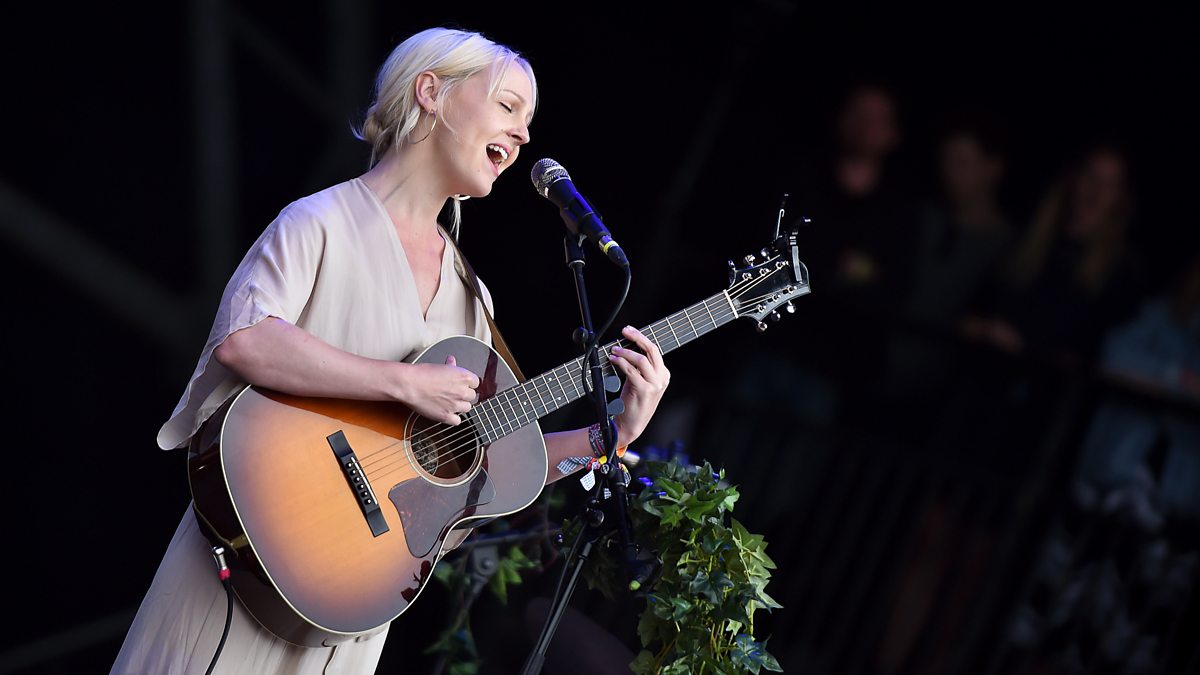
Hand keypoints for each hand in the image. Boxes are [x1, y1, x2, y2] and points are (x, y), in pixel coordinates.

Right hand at [396, 355, 479, 424]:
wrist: (409, 384)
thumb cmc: (422, 373)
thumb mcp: (440, 366)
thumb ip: (451, 367)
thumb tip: (452, 363)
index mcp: (464, 376)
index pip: (476, 382)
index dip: (467, 383)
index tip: (461, 384)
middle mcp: (462, 391)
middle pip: (472, 396)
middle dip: (463, 394)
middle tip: (453, 393)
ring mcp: (455, 405)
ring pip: (467, 408)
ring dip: (459, 406)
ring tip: (449, 402)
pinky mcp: (446, 416)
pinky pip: (457, 421)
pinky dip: (453, 418)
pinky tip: (447, 412)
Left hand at [608, 326, 669, 446]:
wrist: (630, 425)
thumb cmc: (632, 403)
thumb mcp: (639, 382)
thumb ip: (638, 367)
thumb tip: (626, 348)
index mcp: (663, 375)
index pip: (654, 350)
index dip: (641, 338)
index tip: (629, 331)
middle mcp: (662, 378)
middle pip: (651, 350)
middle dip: (637, 337)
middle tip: (624, 331)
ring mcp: (655, 385)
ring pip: (641, 359)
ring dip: (625, 352)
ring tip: (614, 350)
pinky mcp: (644, 390)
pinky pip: (631, 370)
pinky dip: (620, 362)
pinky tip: (613, 360)